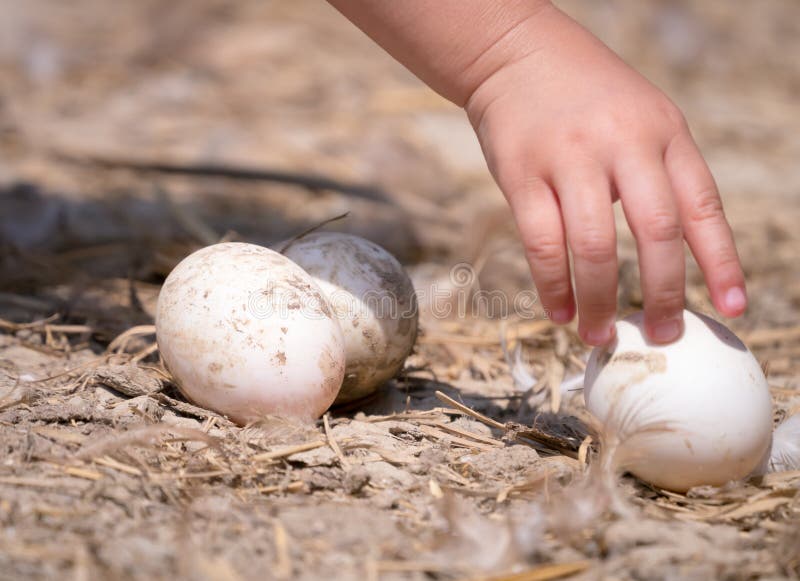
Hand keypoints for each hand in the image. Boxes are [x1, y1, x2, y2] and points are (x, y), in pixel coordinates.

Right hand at [465, 4, 745, 344]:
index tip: (732, 309)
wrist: (516, 54)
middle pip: (655, 232)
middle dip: (663, 294)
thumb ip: (660, 173)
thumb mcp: (642, 118)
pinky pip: (541, 242)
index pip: (702, 205)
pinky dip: (552, 286)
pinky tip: (559, 312)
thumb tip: (672, 256)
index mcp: (664, 131)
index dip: (721, 262)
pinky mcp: (521, 172)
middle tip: (662, 336)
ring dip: (600, 301)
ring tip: (600, 336)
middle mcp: (622, 142)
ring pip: (593, 246)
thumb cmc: (586, 97)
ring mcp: (569, 156)